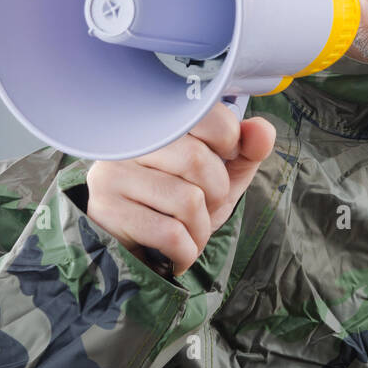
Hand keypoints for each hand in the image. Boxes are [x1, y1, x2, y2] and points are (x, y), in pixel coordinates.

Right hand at [85, 104, 276, 275]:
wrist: (138, 252)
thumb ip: (247, 150)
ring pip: (187, 200)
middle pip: (197, 160)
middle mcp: (129, 140)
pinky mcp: (104, 211)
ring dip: (201, 229)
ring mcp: (111, 174)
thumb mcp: (221, 175)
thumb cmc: (180, 206)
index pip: (208, 115)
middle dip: (216, 194)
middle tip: (203, 207)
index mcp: (159, 120)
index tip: (222, 160)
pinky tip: (175, 252)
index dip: (229, 143)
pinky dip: (186, 251)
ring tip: (189, 233)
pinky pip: (169, 233)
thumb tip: (263, 131)